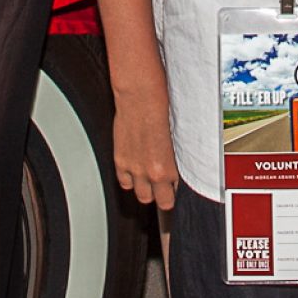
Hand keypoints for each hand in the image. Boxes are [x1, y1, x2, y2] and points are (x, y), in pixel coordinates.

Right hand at [112, 78, 178, 210]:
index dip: (175, 192)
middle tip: (164, 185)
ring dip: (146, 189)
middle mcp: (151, 172)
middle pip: (159, 201)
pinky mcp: (120, 160)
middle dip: (163, 195)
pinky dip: (129, 179)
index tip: (175, 187)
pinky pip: (124, 182)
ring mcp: (134, 168)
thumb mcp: (177, 139)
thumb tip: (177, 169)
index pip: (174, 196)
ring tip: (150, 178)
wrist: (140, 95)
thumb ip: (175, 160)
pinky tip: (135, 170)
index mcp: (168, 168)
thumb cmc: (162, 109)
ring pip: (141, 196)